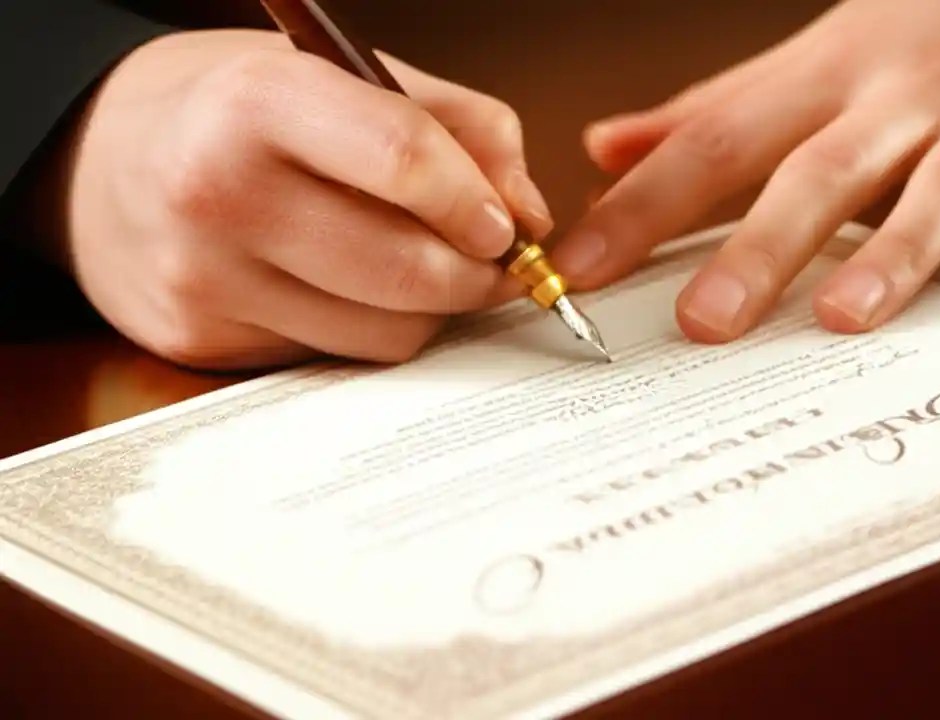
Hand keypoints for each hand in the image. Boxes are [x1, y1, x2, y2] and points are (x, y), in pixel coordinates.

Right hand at [59, 30, 549, 369]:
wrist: (99, 162)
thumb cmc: (236, 112)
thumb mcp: (342, 77)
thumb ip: (457, 127)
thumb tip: (531, 215)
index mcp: (256, 102)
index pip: (405, 160)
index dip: (479, 203)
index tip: (507, 224)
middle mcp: (218, 193)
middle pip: (409, 271)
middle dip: (476, 274)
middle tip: (488, 258)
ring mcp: (204, 280)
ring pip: (386, 333)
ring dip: (429, 309)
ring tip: (413, 265)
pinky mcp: (201, 341)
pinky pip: (338, 357)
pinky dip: (368, 328)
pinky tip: (345, 287)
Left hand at [552, 0, 939, 341]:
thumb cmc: (927, 26)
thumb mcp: (811, 56)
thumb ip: (710, 112)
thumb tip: (602, 150)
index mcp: (825, 80)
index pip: (717, 144)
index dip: (643, 206)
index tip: (578, 270)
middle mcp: (901, 101)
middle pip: (819, 173)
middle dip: (759, 249)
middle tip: (704, 324)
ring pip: (937, 189)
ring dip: (891, 253)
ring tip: (842, 318)